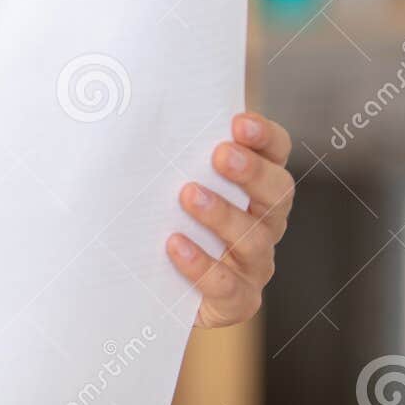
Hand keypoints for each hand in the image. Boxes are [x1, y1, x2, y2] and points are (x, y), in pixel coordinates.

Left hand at [166, 112, 294, 328]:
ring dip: (224, 215)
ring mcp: (253, 264)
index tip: (239, 122)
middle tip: (221, 155)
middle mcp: (263, 223)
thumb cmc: (160, 220)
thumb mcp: (163, 182)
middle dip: (252, 172)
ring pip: (254, 239)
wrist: (152, 290)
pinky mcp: (237, 301)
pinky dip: (204, 266)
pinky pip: (229, 287)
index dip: (265, 137)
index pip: (274, 153)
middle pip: (277, 194)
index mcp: (253, 187)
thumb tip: (128, 104)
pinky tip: (176, 245)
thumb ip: (165, 150)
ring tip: (189, 195)